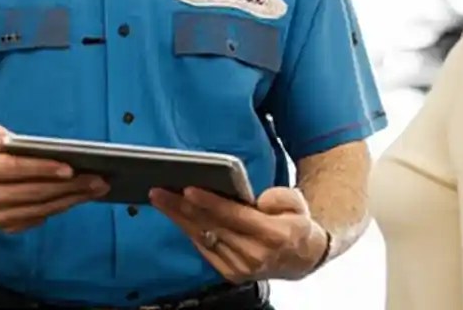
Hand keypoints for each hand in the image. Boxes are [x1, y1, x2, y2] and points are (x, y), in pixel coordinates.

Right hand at [0, 123, 108, 233]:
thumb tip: (9, 142)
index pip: (14, 169)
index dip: (42, 169)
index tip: (70, 168)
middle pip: (34, 192)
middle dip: (69, 186)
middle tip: (98, 178)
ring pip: (41, 208)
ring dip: (72, 199)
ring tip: (97, 188)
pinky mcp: (7, 227)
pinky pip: (40, 218)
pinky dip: (62, 207)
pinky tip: (80, 197)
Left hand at [150, 186, 328, 282]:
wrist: (302, 258)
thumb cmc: (295, 223)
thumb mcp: (298, 203)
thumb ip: (281, 197)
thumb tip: (257, 199)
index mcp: (272, 235)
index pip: (233, 216)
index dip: (209, 202)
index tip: (188, 189)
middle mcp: (254, 254)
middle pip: (212, 226)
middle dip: (182, 207)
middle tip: (160, 190)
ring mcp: (241, 267)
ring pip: (203, 238)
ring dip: (179, 218)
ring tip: (160, 199)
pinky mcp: (232, 273)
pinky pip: (204, 249)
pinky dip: (188, 231)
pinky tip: (175, 215)